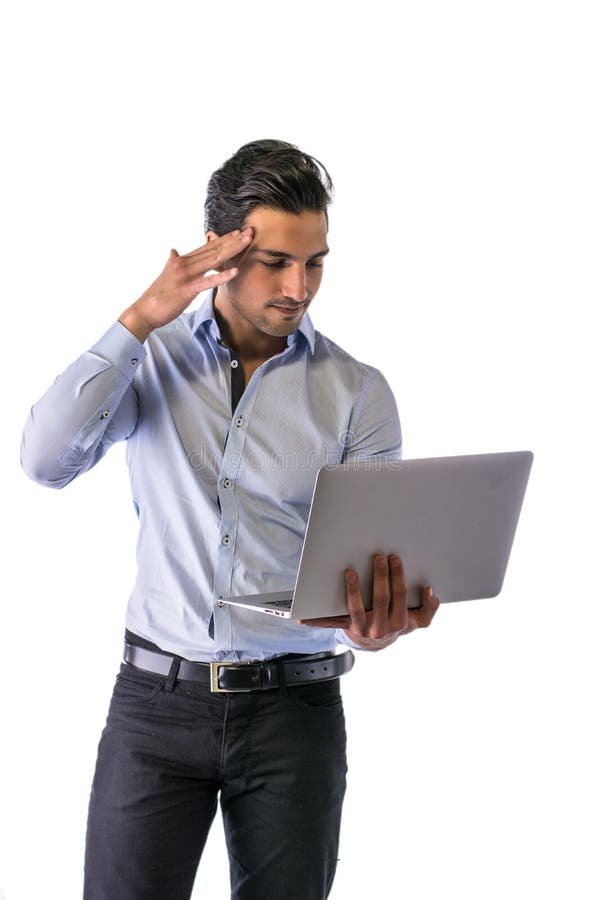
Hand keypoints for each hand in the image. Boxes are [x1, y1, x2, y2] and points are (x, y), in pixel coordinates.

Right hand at [118, 227, 253, 341]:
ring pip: (213, 260)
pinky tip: (236, 271)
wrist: (145, 309)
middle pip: (213, 249)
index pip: (207, 246)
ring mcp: (186, 275)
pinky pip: (208, 282)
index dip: (224, 239)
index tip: (238, 232)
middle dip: (233, 241)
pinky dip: (222, 276)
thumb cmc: (158, 294)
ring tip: (247, 242)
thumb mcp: (167, 273)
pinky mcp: (188, 289)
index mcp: (182, 260)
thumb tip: (173, 250)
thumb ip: (173, 261)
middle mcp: (185, 263)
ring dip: (232, 250)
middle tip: (250, 232)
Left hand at [299, 554, 439, 650]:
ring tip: (350, 573)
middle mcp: (380, 628)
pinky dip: (315, 621)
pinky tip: (302, 617)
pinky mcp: (345, 629)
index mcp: (399, 623)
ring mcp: (361, 629)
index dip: (397, 577)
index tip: (394, 559)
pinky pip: (330, 624)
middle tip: (378, 557)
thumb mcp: (417, 621)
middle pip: (381, 599)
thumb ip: (429, 608)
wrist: (376, 645)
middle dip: (380, 577)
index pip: (399, 597)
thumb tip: (430, 590)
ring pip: (356, 609)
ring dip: (353, 590)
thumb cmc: (395, 624)